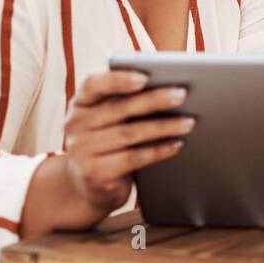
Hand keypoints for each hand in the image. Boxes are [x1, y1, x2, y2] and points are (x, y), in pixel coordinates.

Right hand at [59, 70, 195, 227]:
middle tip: (182, 94)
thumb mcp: (108, 119)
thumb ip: (125, 102)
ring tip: (189, 122)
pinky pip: (132, 158)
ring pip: (129, 134)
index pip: (92, 85)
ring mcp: (81, 151)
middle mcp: (75, 125)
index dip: (117, 80)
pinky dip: (158, 150)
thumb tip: (170, 89)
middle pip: (119, 109)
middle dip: (154, 100)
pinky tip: (177, 144)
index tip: (145, 77)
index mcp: (79, 103)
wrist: (88, 185)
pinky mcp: (94, 173)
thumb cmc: (108, 142)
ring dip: (163, 127)